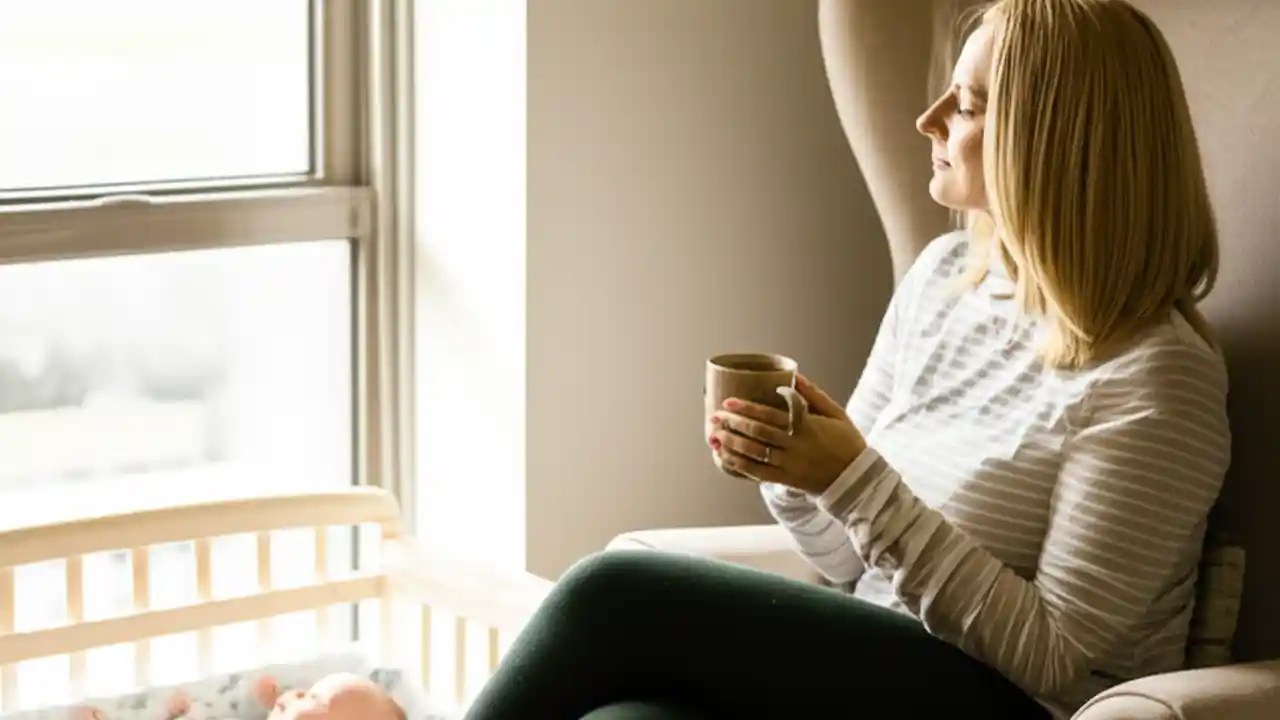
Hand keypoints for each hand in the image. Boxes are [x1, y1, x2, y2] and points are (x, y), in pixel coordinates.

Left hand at [708, 375, 866, 494]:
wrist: (855, 479)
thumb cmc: (847, 442)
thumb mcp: (836, 414)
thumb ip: (814, 395)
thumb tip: (795, 376)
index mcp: (807, 426)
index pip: (773, 414)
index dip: (749, 407)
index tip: (730, 400)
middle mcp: (795, 445)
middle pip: (758, 431)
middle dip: (734, 422)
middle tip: (715, 414)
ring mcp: (789, 464)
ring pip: (754, 452)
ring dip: (732, 442)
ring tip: (714, 433)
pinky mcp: (786, 479)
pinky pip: (757, 472)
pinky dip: (738, 464)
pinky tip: (724, 456)